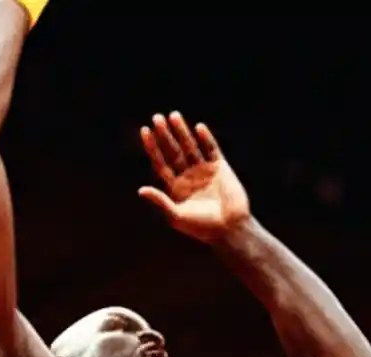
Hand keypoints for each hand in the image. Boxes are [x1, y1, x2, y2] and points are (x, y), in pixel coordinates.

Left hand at [139, 111, 250, 242]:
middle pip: (173, 151)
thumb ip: (160, 201)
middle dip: (165, 135)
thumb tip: (140, 190)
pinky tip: (198, 127)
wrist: (230, 228)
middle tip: (157, 117)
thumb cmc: (202, 227)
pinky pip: (212, 150)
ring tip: (174, 115)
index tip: (145, 130)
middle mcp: (188, 176)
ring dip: (182, 132)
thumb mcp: (177, 216)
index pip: (160, 162)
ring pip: (191, 146)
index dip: (152, 147)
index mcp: (176, 187)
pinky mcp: (221, 169)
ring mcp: (204, 171)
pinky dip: (206, 139)